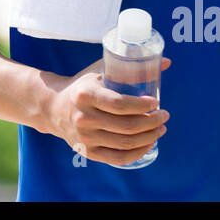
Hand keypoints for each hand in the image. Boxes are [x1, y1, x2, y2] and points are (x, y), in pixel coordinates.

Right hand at [45, 57, 171, 166]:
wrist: (53, 108)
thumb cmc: (82, 87)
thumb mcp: (99, 72)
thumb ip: (128, 67)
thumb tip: (167, 62)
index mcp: (85, 95)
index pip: (120, 104)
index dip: (142, 105)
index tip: (156, 102)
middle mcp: (83, 118)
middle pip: (127, 126)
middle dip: (152, 122)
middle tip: (164, 116)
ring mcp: (85, 138)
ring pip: (126, 143)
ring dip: (149, 137)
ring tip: (160, 129)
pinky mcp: (87, 152)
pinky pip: (118, 158)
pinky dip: (137, 153)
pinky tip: (148, 144)